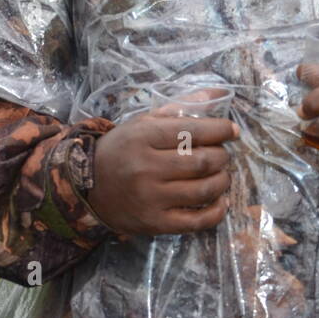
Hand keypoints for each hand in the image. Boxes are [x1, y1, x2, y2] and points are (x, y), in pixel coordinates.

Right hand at [88, 108, 237, 235]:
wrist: (86, 185)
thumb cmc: (121, 149)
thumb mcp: (143, 123)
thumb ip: (179, 107)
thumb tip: (216, 93)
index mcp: (144, 137)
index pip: (193, 131)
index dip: (220, 130)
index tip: (232, 130)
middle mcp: (147, 167)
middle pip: (203, 161)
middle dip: (222, 156)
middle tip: (223, 154)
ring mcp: (151, 198)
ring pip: (204, 190)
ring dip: (223, 181)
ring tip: (222, 175)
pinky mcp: (155, 223)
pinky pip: (196, 221)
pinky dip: (216, 211)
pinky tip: (221, 201)